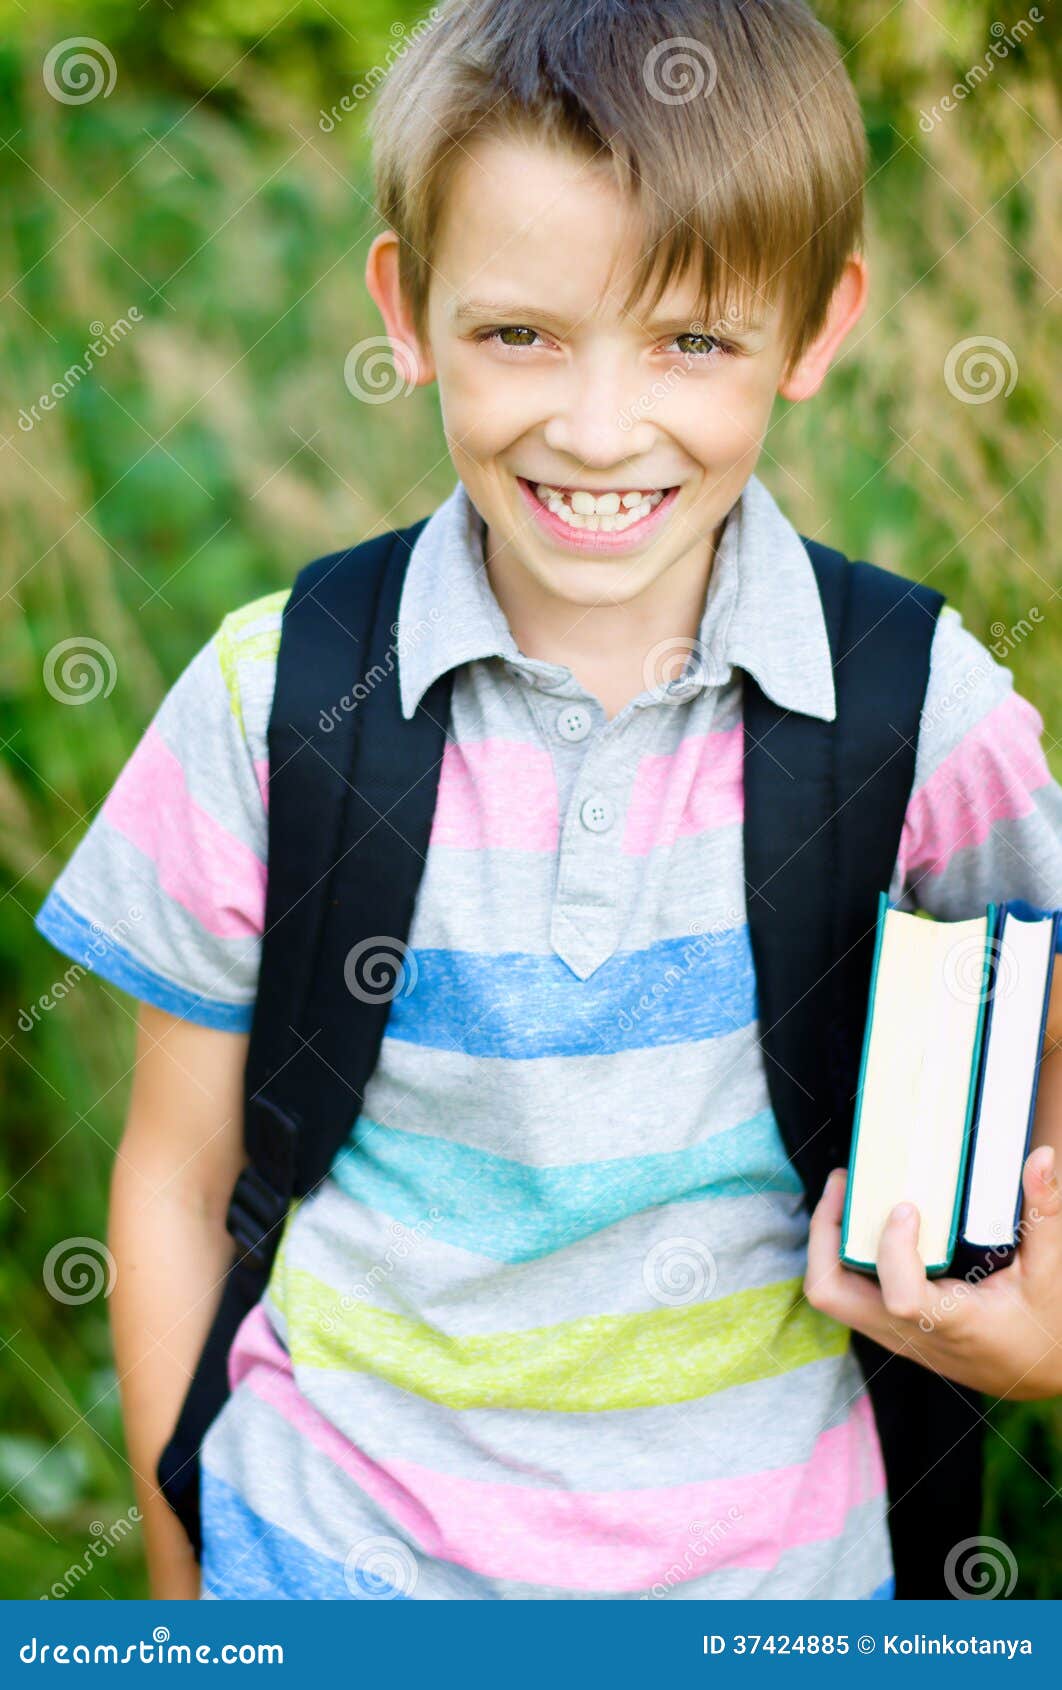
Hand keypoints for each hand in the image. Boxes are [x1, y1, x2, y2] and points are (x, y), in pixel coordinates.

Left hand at [803, 1145, 1061, 1399]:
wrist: (1038, 1375)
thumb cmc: (1046, 1326)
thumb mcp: (1051, 1271)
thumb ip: (1043, 1212)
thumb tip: (1042, 1156)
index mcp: (955, 1324)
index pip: (901, 1298)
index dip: (893, 1248)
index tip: (906, 1207)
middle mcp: (912, 1334)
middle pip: (832, 1294)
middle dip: (823, 1233)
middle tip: (845, 1183)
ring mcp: (894, 1333)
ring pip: (830, 1294)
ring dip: (827, 1240)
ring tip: (849, 1192)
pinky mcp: (889, 1326)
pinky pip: (845, 1291)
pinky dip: (841, 1252)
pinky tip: (862, 1218)